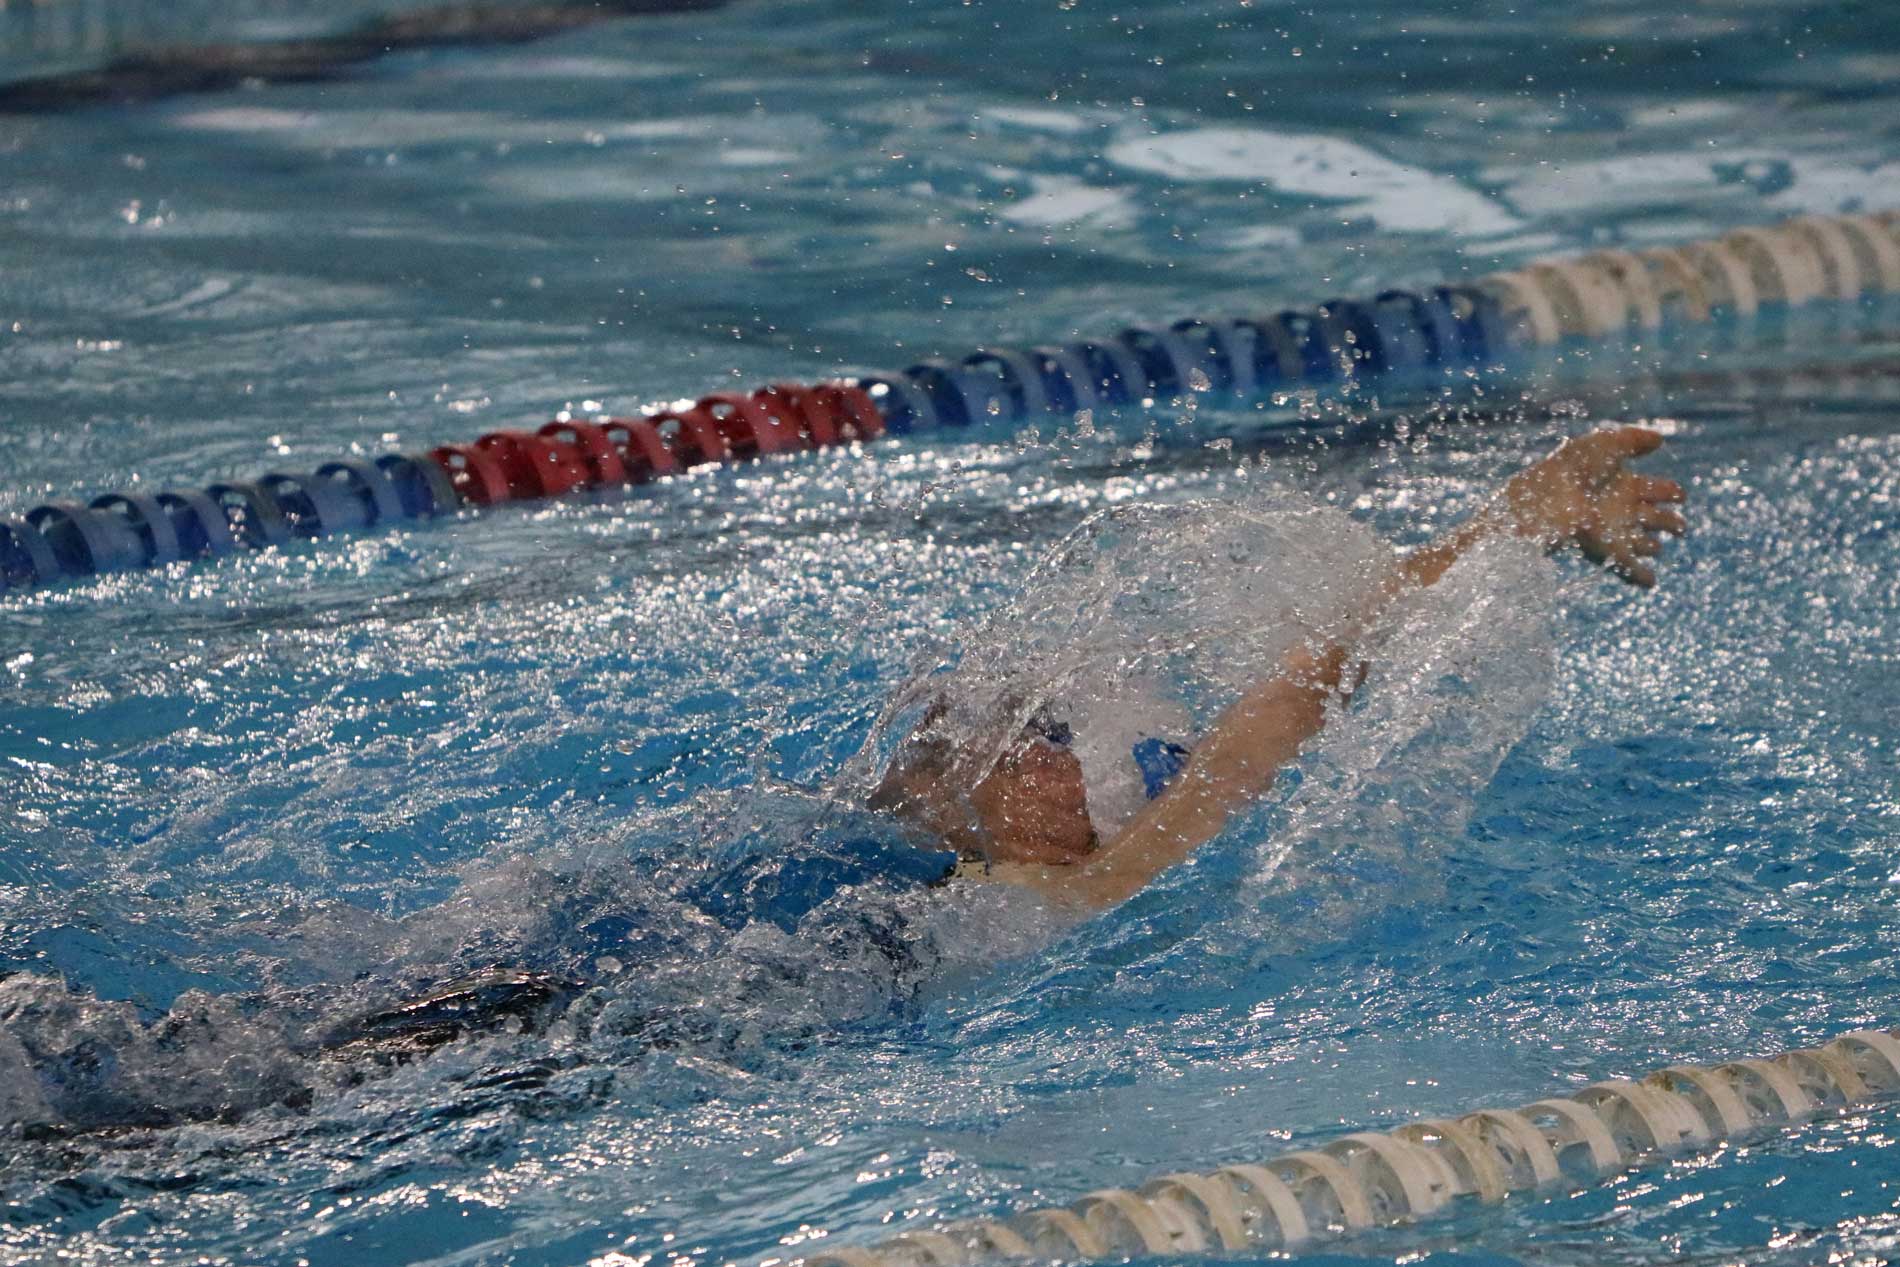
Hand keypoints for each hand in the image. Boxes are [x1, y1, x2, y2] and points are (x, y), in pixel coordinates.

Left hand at [1501, 426, 1687, 586]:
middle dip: (1672, 523)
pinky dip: (1641, 577)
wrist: (1549, 496)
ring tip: (1656, 547)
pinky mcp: (1609, 550)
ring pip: (1644, 544)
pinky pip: (1629, 568)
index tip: (1680, 494)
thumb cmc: (1574, 467)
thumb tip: (1661, 439)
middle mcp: (1621, 509)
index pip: (1655, 490)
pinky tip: (1651, 581)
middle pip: (1655, 519)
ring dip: (1653, 547)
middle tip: (1680, 527)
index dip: (1671, 492)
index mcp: (1623, 485)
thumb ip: (1635, 439)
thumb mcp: (1607, 445)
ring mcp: (1616, 531)